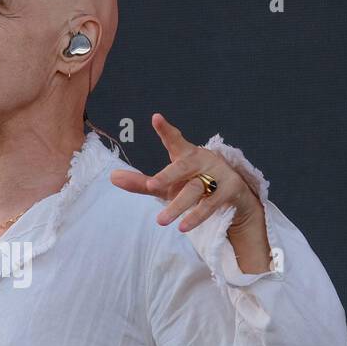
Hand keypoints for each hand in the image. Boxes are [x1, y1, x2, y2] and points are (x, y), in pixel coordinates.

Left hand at [110, 113, 263, 232]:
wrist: (233, 197)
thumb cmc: (193, 185)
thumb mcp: (167, 185)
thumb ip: (141, 183)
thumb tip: (112, 177)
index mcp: (186, 155)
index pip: (174, 141)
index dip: (166, 130)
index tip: (156, 118)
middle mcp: (201, 161)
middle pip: (183, 167)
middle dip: (167, 175)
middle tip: (151, 185)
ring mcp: (217, 174)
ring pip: (195, 190)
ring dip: (178, 206)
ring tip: (161, 221)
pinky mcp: (230, 189)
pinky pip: (211, 204)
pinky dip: (197, 216)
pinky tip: (183, 226)